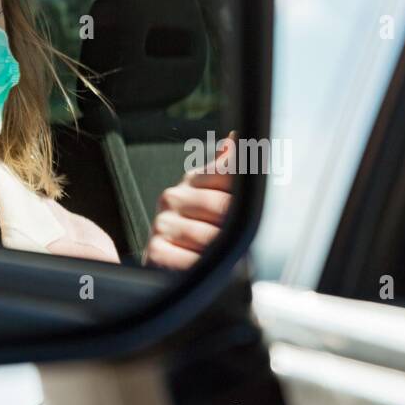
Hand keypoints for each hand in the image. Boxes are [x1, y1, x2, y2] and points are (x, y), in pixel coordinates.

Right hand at [145, 133, 235, 269]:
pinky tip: (202, 266)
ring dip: (221, 252)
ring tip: (220, 257)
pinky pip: (190, 259)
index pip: (227, 173)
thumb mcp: (218, 198)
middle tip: (235, 241)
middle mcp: (173, 198)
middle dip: (234, 228)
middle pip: (222, 207)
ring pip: (210, 236)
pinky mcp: (155, 251)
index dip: (243, 193)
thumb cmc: (201, 230)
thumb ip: (229, 172)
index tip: (249, 207)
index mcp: (192, 180)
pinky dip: (202, 266)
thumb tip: (235, 138)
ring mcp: (162, 224)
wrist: (170, 266)